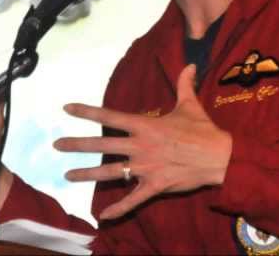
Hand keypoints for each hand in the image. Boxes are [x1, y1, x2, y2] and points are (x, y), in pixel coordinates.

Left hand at [54, 64, 232, 220]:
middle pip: (102, 145)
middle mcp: (140, 146)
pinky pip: (133, 199)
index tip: (67, 109)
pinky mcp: (155, 186)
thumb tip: (190, 64)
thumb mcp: (190, 104)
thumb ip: (184, 84)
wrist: (221, 158)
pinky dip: (118, 208)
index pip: (109, 116)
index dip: (86, 112)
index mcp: (145, 125)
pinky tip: (103, 215)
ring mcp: (145, 167)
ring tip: (67, 175)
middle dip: (77, 145)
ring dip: (87, 175)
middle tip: (56, 145)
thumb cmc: (203, 130)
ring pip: (110, 172)